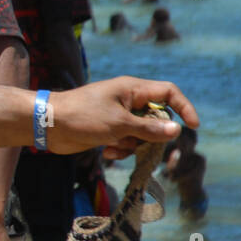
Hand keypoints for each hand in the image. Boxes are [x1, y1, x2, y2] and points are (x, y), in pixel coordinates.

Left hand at [45, 77, 195, 155]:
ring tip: (115, 146)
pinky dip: (120, 148)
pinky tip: (106, 152)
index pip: (168, 92)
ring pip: (142, 133)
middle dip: (154, 135)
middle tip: (147, 146)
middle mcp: (127, 100)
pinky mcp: (107, 129)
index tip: (193, 126)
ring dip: (134, 145)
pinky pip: (126, 141)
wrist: (47, 124)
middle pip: (157, 117)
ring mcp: (117, 115)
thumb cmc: (82, 116)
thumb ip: (149, 128)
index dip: (183, 107)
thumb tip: (176, 129)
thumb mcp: (119, 124)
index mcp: (132, 89)